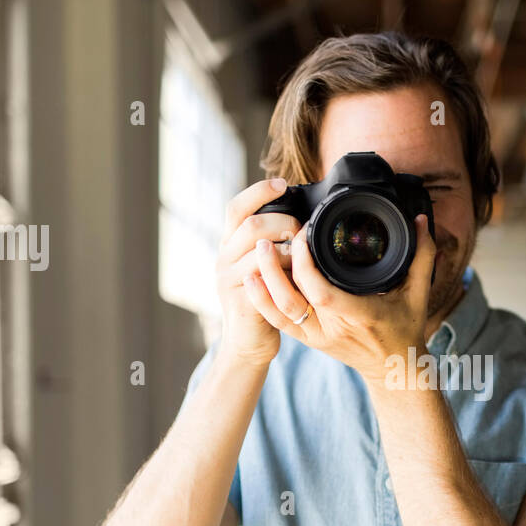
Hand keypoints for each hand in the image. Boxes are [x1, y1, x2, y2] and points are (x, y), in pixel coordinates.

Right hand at [215, 177, 301, 367]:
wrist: (248, 342)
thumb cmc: (263, 300)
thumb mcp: (264, 266)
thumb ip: (272, 243)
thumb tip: (299, 218)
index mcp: (229, 245)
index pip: (237, 207)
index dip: (259, 192)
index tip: (282, 184)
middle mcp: (224, 258)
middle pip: (252, 224)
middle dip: (284, 223)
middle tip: (301, 231)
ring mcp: (229, 279)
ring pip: (260, 249)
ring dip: (288, 248)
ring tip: (302, 254)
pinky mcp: (241, 299)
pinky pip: (265, 278)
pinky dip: (286, 272)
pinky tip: (298, 274)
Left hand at [244, 212, 435, 384]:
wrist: (393, 369)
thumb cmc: (406, 330)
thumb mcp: (419, 294)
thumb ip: (421, 255)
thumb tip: (423, 220)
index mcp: (360, 314)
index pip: (323, 293)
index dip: (305, 265)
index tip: (302, 236)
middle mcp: (334, 327)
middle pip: (294, 299)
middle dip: (276, 266)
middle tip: (269, 236)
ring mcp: (318, 335)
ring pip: (281, 311)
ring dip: (264, 281)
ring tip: (257, 251)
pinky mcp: (308, 339)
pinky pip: (279, 322)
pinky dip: (262, 301)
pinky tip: (251, 279)